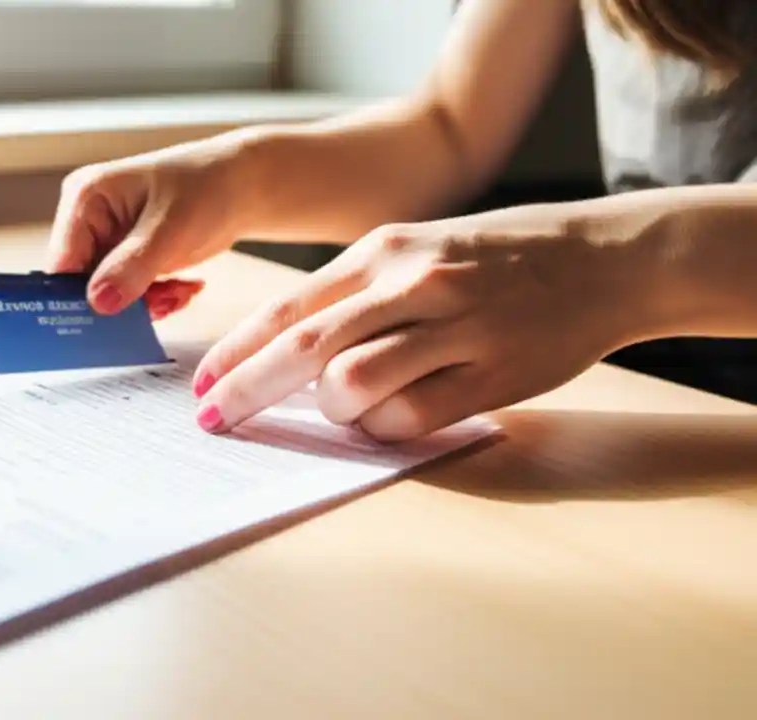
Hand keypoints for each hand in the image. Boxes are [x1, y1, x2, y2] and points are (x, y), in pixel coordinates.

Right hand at [47, 132, 259, 315]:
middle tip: (162, 302)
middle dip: (122, 302)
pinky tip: (182, 288)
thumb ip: (132, 267)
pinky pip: (127, 296)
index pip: (62, 263)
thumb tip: (98, 303)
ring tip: (180, 291)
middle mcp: (88, 219)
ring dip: (145, 304)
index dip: (78, 297)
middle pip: (82, 284)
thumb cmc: (208, 187)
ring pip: (107, 296)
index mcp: (85, 198)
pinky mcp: (126, 258)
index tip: (109, 321)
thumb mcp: (170, 229)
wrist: (242, 187)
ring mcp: (107, 240)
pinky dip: (155, 300)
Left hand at [192, 206, 654, 441]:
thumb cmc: (496, 258)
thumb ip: (354, 296)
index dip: (236, 354)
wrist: (602, 257)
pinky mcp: (492, 373)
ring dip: (330, 411)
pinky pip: (412, 417)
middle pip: (303, 348)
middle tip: (216, 421)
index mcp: (382, 251)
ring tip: (344, 410)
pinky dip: (383, 430)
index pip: (287, 308)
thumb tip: (284, 355)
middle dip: (247, 390)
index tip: (203, 389)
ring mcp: (454, 326)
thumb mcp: (416, 249)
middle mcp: (411, 283)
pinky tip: (389, 420)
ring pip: (353, 383)